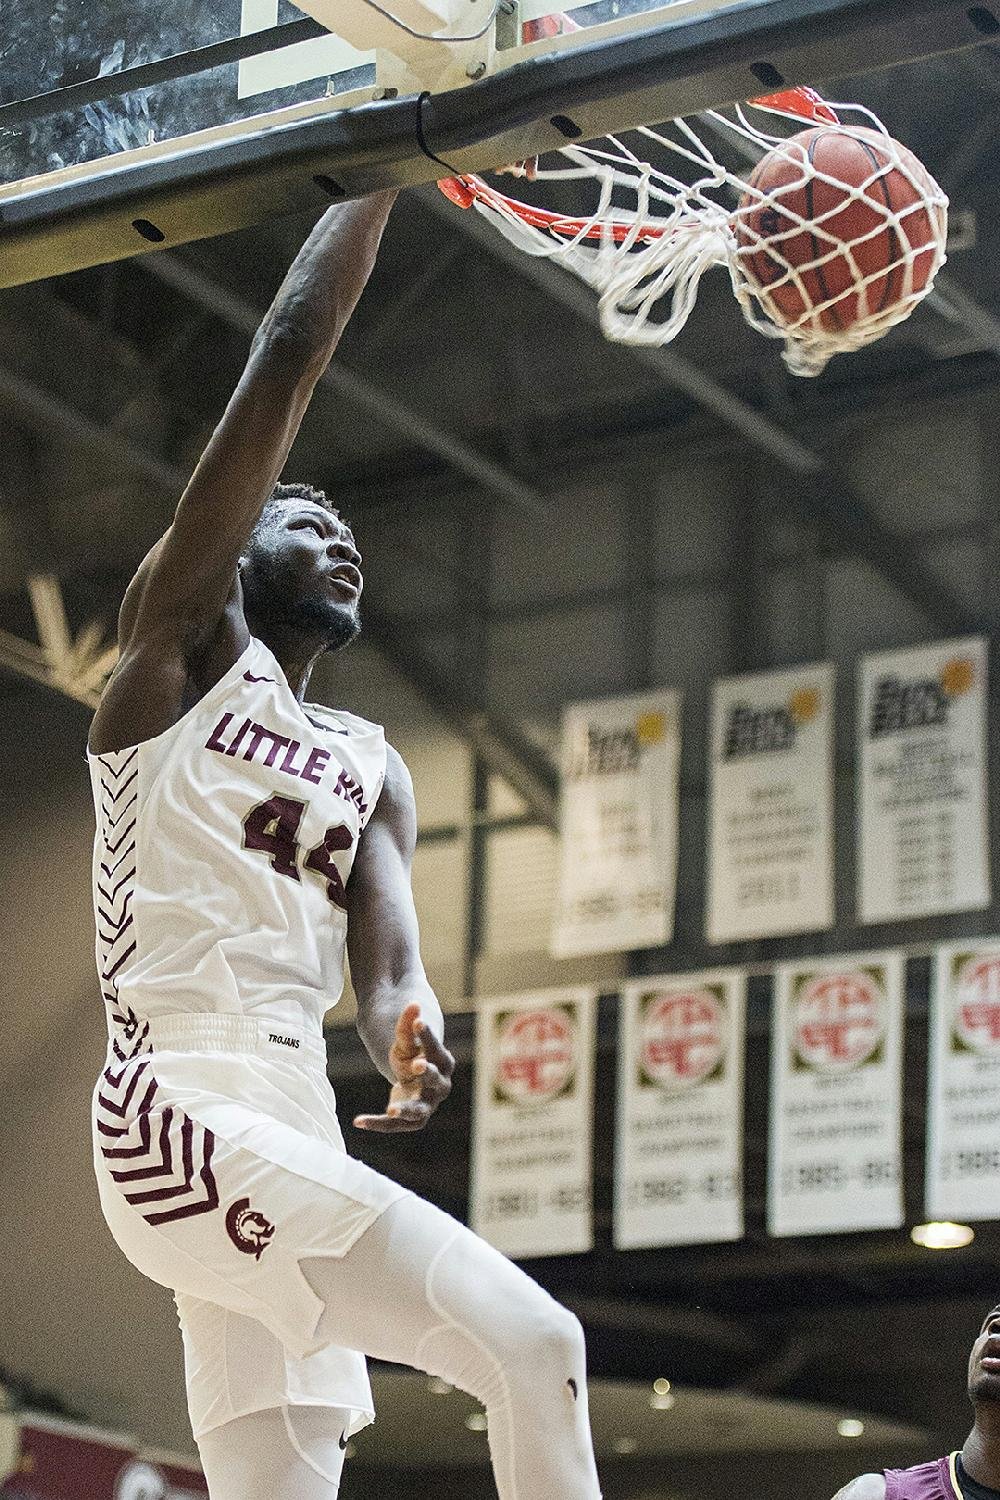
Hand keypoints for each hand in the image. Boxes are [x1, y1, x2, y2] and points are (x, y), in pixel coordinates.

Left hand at [354, 1002, 453, 1132]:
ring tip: (392, 1110)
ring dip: (407, 1110)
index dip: (428, 1037)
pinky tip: (358, 1120)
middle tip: (416, 1065)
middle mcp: (440, 1086)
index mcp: (442, 1062)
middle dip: (427, 1073)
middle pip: (437, 1081)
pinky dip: (378, 1123)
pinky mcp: (412, 1117)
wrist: (414, 1073)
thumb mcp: (406, 1038)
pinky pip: (396, 1125)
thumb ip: (408, 1024)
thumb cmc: (413, 1051)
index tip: (418, 1022)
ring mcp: (427, 1104)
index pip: (436, 1049)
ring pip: (420, 1112)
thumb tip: (413, 1004)